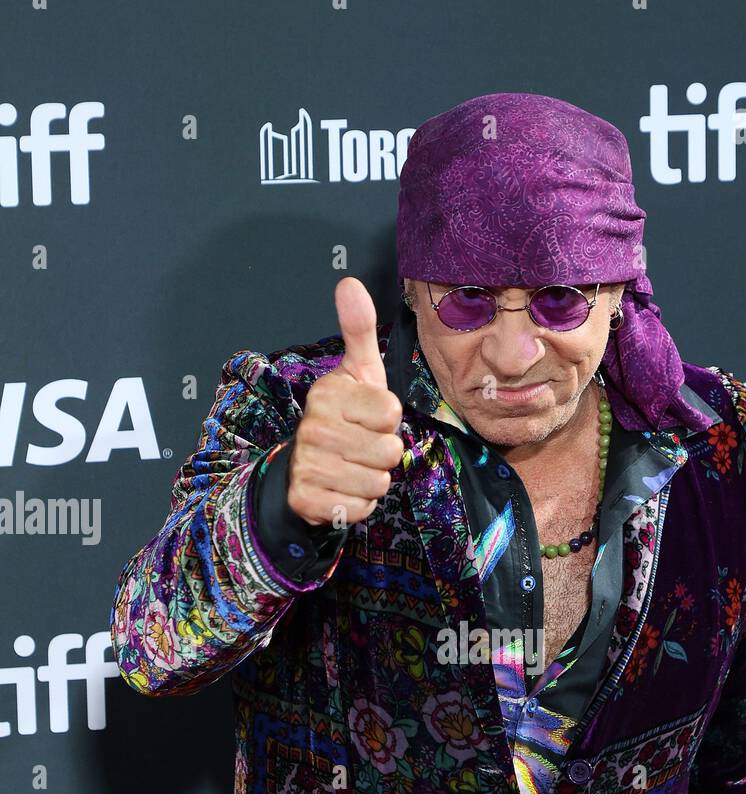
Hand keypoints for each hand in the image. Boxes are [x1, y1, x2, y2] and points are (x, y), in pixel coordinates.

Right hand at [286, 276, 404, 527]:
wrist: (303, 469)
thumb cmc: (345, 419)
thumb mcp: (357, 375)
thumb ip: (358, 330)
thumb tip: (349, 282)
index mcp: (328, 394)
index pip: (392, 412)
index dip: (388, 420)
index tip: (368, 418)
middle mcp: (313, 427)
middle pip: (389, 452)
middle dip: (384, 454)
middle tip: (362, 447)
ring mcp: (307, 465)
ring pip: (378, 482)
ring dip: (373, 480)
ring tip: (353, 468)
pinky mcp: (307, 500)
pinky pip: (362, 509)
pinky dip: (359, 505)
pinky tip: (343, 490)